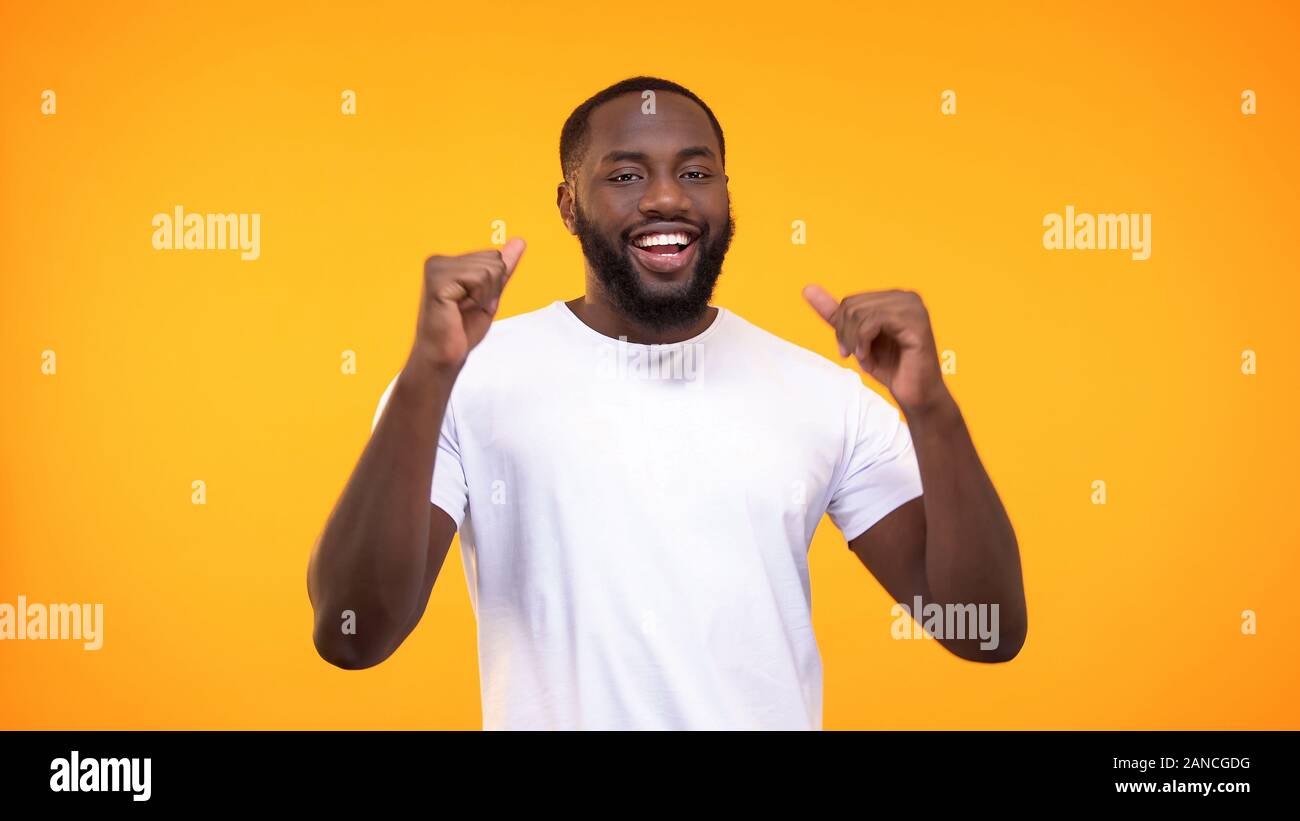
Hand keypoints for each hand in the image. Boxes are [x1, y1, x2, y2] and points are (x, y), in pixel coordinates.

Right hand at [409, 238, 525, 373]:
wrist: (444, 356)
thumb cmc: (461, 329)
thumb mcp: (489, 294)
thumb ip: (502, 269)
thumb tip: (519, 241)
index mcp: (449, 261)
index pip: (494, 256)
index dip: (494, 284)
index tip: (476, 301)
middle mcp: (439, 260)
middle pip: (494, 260)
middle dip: (492, 289)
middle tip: (470, 307)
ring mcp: (437, 268)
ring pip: (489, 269)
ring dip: (485, 295)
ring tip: (465, 309)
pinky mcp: (438, 281)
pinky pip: (479, 278)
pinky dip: (479, 297)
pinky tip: (460, 310)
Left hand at [802, 284, 950, 416]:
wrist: (915, 394)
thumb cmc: (891, 367)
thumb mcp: (856, 339)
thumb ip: (836, 315)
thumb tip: (808, 288)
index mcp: (894, 297)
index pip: (850, 302)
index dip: (841, 328)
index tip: (846, 349)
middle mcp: (906, 297)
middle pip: (852, 306)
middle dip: (846, 334)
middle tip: (854, 355)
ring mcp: (913, 307)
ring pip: (860, 313)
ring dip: (854, 340)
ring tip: (863, 356)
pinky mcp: (916, 322)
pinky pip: (873, 321)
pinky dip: (863, 341)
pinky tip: (868, 356)